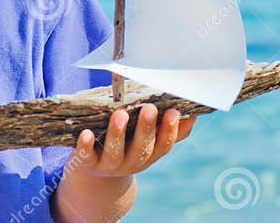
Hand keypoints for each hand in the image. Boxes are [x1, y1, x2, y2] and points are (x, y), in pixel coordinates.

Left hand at [66, 104, 196, 177]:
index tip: (173, 111)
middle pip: (142, 148)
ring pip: (116, 152)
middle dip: (147, 128)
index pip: (164, 144)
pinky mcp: (88, 162)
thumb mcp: (151, 140)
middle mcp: (132, 161)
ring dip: (119, 134)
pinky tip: (86, 133)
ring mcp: (110, 164)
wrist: (97, 172)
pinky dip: (86, 145)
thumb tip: (193, 111)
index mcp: (150, 153)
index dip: (170, 130)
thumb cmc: (128, 143)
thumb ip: (171, 128)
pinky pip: (87, 156)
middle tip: (149, 108)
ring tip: (120, 114)